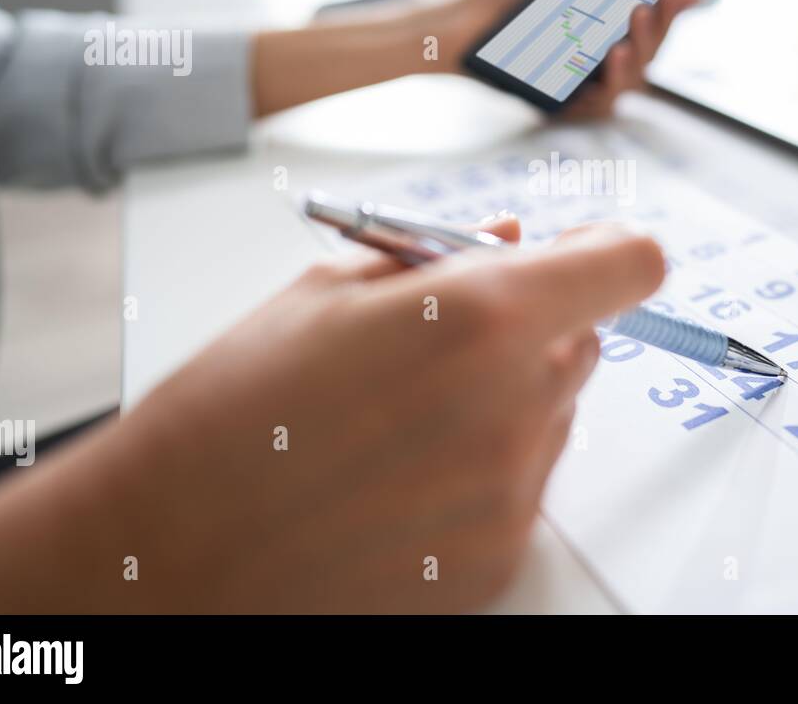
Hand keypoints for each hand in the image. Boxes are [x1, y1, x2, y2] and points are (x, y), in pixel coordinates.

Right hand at [0, 216, 664, 611]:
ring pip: (553, 414)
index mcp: (478, 317)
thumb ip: (440, 259)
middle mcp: (514, 407)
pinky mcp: (497, 558)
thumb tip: (509, 239)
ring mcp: (511, 493)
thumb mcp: (327, 292)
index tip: (583, 254)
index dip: (607, 252)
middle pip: (585, 341)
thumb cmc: (229, 413)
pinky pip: (524, 485)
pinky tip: (401, 473)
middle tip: (446, 337)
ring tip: (402, 415)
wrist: (171, 550)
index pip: (626, 265)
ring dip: (507, 398)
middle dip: (534, 327)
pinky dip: (484, 469)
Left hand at [460, 0, 702, 118]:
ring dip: (644, 46)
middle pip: (651, 48)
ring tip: (638, 18)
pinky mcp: (565, 105)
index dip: (677, 8)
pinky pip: (600, 102)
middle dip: (666, 21)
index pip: (652, 21)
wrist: (458, 23)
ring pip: (633, 77)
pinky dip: (613, 78)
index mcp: (605, 27)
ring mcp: (585, 85)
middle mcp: (600, 60)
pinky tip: (614, 54)